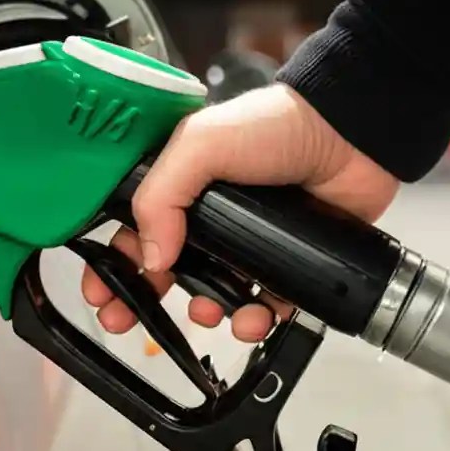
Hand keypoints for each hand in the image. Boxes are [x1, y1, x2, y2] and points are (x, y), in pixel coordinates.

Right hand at [80, 82, 398, 341]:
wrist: (348, 136)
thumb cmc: (275, 126)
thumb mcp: (200, 145)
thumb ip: (161, 197)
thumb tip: (149, 259)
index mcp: (180, 183)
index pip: (132, 229)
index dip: (112, 265)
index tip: (100, 296)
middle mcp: (210, 215)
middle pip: (167, 271)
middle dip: (148, 302)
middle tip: (134, 324)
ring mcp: (249, 241)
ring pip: (214, 296)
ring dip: (209, 314)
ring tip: (215, 314)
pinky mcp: (287, 262)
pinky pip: (264, 305)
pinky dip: (257, 319)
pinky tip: (260, 315)